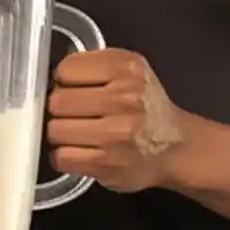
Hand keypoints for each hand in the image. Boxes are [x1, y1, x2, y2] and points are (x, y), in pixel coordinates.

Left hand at [47, 48, 192, 192]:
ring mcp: (116, 134)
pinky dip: (64, 156)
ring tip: (77, 134)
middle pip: (57, 101)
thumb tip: (54, 77)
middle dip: (59, 110)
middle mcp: (123, 99)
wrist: (175, 147)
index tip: (70, 89)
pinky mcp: (107, 164)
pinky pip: (62, 157)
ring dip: (60, 135)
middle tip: (72, 115)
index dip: (62, 81)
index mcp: (126, 69)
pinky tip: (78, 152)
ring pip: (56, 130)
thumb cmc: (146, 110)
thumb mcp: (130, 70)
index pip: (67, 69)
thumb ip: (95, 65)